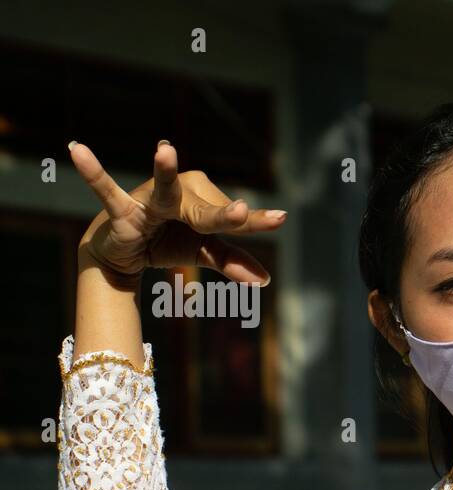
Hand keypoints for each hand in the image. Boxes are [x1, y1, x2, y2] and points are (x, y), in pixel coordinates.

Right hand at [70, 140, 285, 290]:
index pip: (232, 217)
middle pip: (205, 211)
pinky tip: (77, 150)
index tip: (280, 219)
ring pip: (165, 190)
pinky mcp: (122, 208)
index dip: (255, 220)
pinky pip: (107, 190)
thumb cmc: (170, 241)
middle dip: (221, 215)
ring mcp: (150, 198)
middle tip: (241, 214)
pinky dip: (93, 172)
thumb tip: (265, 280)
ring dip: (164, 171)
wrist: (125, 252)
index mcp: (203, 202)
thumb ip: (231, 262)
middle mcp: (180, 194)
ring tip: (166, 150)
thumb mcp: (203, 254)